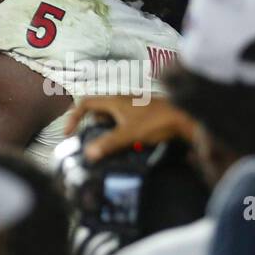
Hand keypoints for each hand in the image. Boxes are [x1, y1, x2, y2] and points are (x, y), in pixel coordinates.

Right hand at [64, 94, 195, 161]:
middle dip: (91, 127)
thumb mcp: (130, 134)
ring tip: (109, 147)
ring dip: (106, 131)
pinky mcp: (141, 114)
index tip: (69, 134)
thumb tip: (88, 154)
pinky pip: (122, 122)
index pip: (85, 104)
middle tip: (92, 144)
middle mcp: (120, 100)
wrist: (185, 118)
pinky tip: (126, 145)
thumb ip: (109, 143)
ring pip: (110, 118)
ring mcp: (132, 106)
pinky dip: (118, 132)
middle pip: (97, 111)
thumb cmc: (156, 122)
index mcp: (114, 101)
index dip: (74, 117)